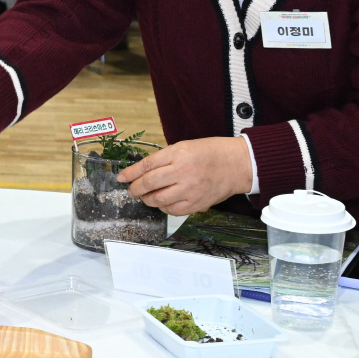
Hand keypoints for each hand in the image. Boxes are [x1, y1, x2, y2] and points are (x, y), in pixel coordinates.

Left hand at [117, 136, 251, 215]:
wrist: (237, 164)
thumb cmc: (210, 153)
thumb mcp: (184, 147)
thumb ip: (164, 159)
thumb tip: (142, 171)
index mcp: (179, 154)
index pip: (147, 165)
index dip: (131, 173)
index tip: (121, 177)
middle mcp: (183, 172)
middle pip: (150, 183)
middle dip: (136, 188)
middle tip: (131, 190)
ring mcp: (191, 189)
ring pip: (159, 200)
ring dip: (148, 199)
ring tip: (146, 196)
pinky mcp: (198, 203)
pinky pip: (173, 211)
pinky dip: (164, 208)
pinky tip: (163, 203)